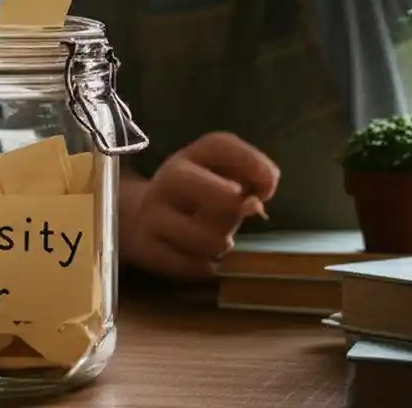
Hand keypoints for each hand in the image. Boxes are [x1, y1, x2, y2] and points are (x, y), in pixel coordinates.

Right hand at [120, 132, 278, 281]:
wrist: (141, 218)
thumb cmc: (198, 197)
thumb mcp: (220, 180)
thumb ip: (247, 182)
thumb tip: (257, 203)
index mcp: (191, 156)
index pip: (218, 145)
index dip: (251, 162)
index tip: (270, 188)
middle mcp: (167, 180)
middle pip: (185, 181)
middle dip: (224, 201)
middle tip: (246, 214)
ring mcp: (152, 214)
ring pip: (192, 232)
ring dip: (219, 242)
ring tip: (223, 243)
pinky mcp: (146, 246)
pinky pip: (182, 263)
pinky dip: (203, 267)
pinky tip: (207, 263)